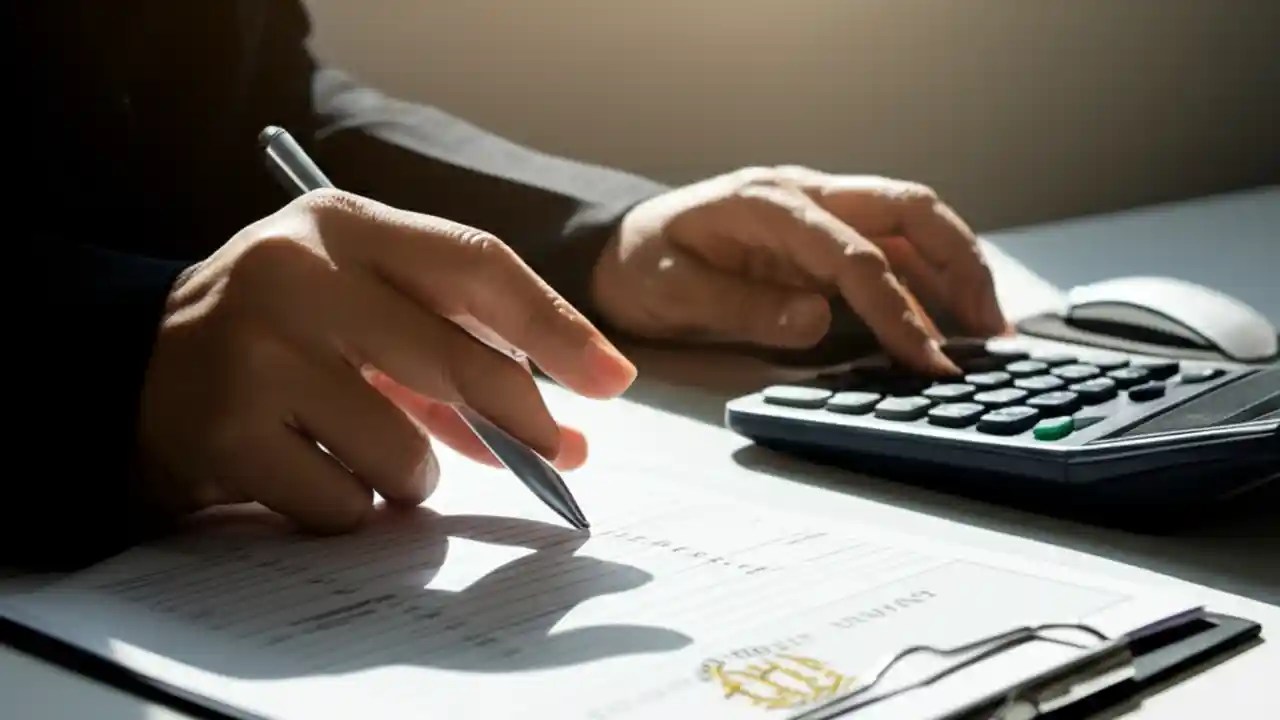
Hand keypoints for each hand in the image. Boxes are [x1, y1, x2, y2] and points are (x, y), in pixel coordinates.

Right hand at [138, 189, 635, 531]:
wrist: (134, 369)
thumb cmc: (280, 336)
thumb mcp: (357, 307)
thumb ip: (448, 350)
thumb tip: (555, 431)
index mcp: (342, 225)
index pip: (477, 265)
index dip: (556, 326)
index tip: (611, 379)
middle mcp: (298, 275)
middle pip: (459, 361)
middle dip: (523, 422)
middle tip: (557, 456)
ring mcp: (257, 353)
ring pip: (404, 452)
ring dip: (410, 476)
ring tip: (368, 454)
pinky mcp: (227, 432)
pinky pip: (347, 504)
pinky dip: (352, 508)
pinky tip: (314, 476)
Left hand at [591, 166, 1007, 372]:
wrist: (620, 247)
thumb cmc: (641, 267)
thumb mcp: (673, 292)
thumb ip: (741, 306)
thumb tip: (816, 319)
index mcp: (768, 203)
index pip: (853, 254)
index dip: (896, 309)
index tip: (927, 359)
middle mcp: (806, 195)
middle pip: (909, 210)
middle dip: (960, 266)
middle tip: (990, 332)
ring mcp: (820, 211)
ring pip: (912, 225)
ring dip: (957, 271)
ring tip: (989, 332)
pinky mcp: (825, 236)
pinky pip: (894, 247)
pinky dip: (930, 279)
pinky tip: (951, 317)